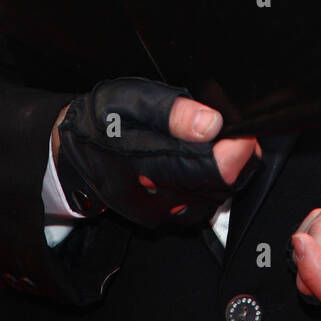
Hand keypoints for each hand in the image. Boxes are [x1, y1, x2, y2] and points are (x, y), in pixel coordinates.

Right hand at [55, 77, 261, 228]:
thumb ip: (172, 112)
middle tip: (240, 135)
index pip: (209, 170)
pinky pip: (201, 208)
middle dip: (238, 161)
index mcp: (146, 163)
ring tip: (223, 147)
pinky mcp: (161, 221)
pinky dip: (213, 188)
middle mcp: (154, 197)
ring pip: (214, 199)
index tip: (247, 134)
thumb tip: (211, 124)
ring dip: (228, 175)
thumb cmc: (103, 120)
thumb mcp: (130, 99)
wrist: (74, 151)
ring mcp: (159, 213)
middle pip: (218, 187)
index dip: (237, 154)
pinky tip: (208, 167)